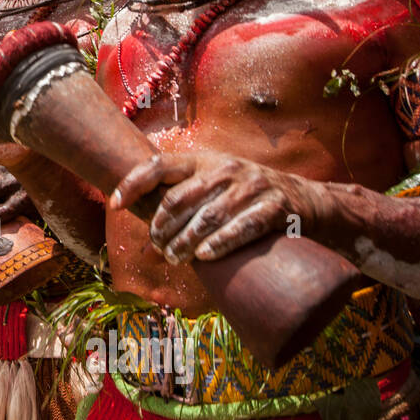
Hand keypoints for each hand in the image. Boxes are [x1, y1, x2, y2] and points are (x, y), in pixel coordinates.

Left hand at [110, 151, 318, 264]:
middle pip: (178, 199)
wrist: (304, 200)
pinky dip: (219, 244)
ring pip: (206, 217)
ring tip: (174, 258)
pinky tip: (204, 256)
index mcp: (204, 161)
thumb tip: (144, 237)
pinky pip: (241, 227)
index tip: (114, 204)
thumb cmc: (244, 197)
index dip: (132, 183)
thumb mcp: (214, 186)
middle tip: (157, 247)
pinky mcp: (274, 207)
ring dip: (185, 242)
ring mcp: (251, 186)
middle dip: (161, 227)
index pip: (159, 164)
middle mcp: (225, 168)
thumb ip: (183, 198)